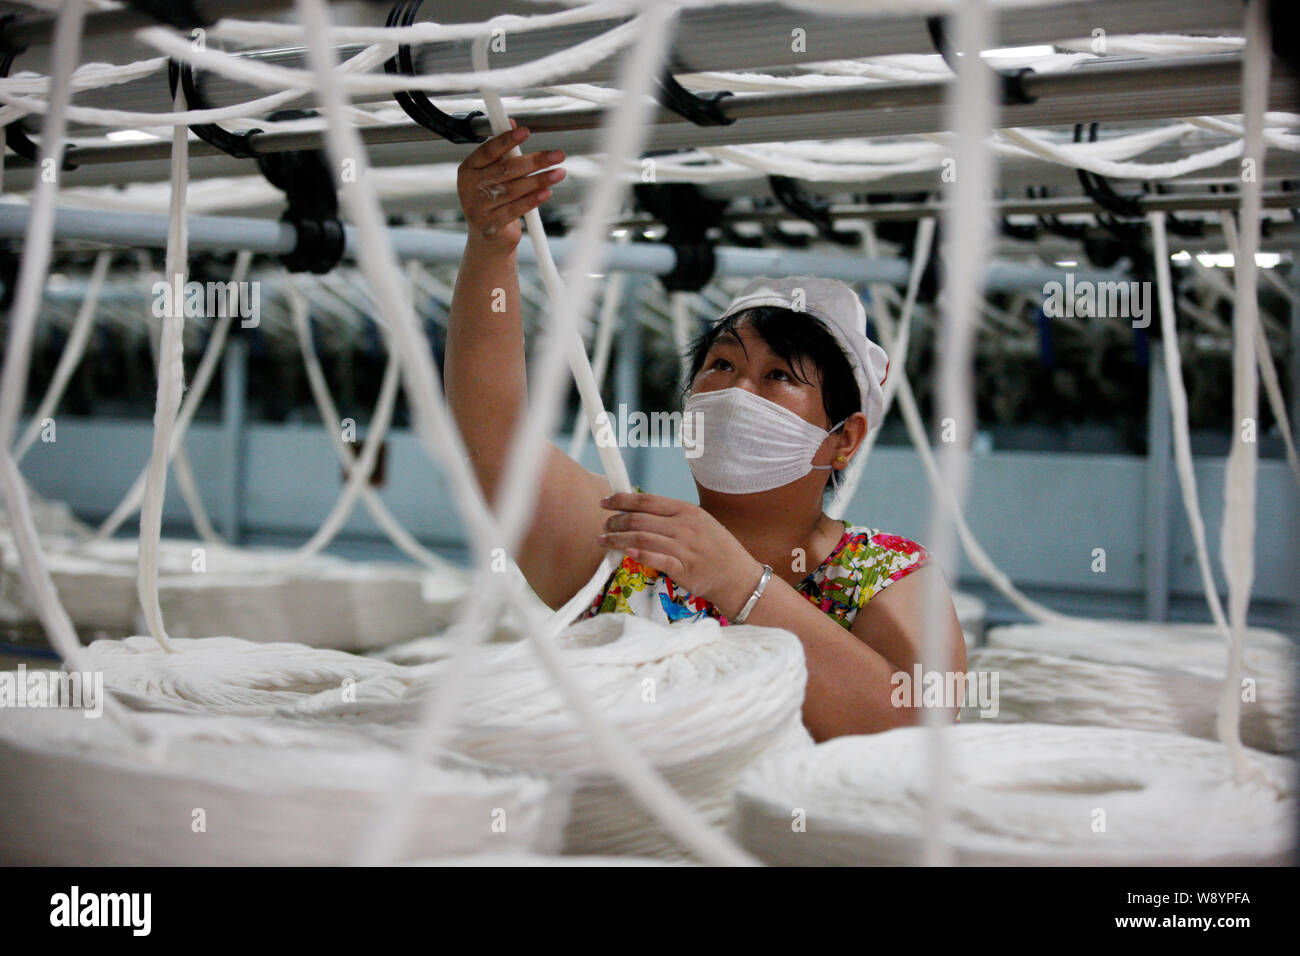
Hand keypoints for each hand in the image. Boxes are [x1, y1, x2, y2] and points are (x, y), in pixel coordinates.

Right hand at [456, 122, 565, 253]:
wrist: (487, 239)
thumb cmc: (492, 202)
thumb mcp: (492, 175)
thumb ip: (502, 152)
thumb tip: (512, 123)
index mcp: (468, 169)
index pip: (488, 150)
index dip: (507, 140)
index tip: (525, 132)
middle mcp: (470, 187)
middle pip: (506, 169)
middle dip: (535, 160)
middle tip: (557, 155)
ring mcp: (478, 207)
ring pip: (514, 189)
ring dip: (540, 180)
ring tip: (558, 173)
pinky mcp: (490, 225)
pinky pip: (515, 209)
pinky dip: (533, 200)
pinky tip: (546, 192)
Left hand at [597, 492, 763, 619]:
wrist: (738, 576)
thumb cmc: (716, 548)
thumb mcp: (699, 522)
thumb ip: (672, 516)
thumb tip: (638, 512)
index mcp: (687, 510)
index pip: (647, 500)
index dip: (621, 500)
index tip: (605, 502)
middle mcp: (684, 526)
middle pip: (639, 519)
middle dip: (615, 521)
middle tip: (604, 525)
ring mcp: (684, 548)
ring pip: (641, 539)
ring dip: (617, 539)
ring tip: (604, 541)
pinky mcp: (684, 569)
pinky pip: (655, 559)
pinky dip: (638, 555)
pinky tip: (624, 553)